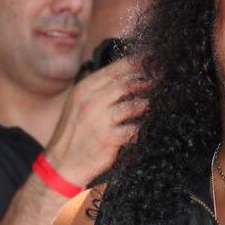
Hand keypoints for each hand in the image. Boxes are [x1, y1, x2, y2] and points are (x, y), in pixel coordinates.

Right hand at [44, 55, 149, 188]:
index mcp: (85, 89)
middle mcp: (92, 101)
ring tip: (155, 104)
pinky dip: (142, 127)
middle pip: (127, 84)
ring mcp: (101, 121)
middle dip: (147, 81)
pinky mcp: (109, 139)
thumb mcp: (78, 104)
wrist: (62, 163)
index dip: (137, 64)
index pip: (115, 70)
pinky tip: (148, 127)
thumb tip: (126, 75)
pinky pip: (134, 129)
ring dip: (147, 104)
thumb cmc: (74, 133)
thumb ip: (99, 89)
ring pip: (133, 105)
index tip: (152, 60)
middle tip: (162, 80)